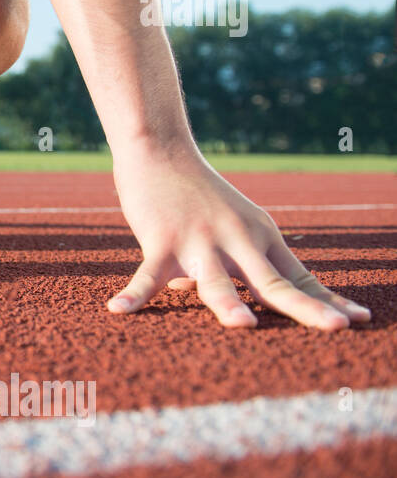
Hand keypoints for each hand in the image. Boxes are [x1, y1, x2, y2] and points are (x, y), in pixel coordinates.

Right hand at [108, 151, 369, 328]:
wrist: (161, 149)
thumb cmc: (195, 191)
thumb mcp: (228, 223)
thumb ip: (229, 262)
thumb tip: (203, 293)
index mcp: (259, 237)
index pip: (298, 277)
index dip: (326, 300)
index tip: (359, 321)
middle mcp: (236, 241)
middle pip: (273, 284)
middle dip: (305, 309)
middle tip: (335, 328)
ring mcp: (199, 242)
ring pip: (216, 281)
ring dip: (228, 304)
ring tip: (243, 325)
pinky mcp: (161, 240)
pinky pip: (147, 274)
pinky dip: (133, 295)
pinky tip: (117, 311)